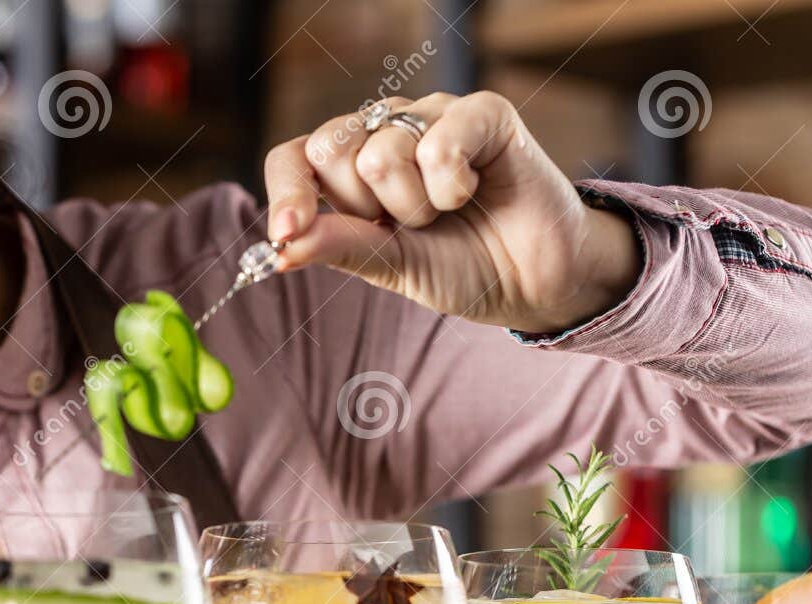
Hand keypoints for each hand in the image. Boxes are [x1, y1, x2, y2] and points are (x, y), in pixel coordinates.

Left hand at [264, 92, 642, 333]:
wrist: (533, 281)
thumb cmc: (462, 267)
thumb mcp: (390, 267)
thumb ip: (338, 247)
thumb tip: (278, 249)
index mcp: (352, 172)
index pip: (293, 159)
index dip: (285, 193)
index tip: (286, 233)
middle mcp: (386, 134)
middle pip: (330, 150)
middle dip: (365, 208)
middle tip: (409, 225)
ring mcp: (431, 118)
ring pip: (381, 152)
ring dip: (415, 205)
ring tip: (448, 212)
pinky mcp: (482, 113)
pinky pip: (439, 142)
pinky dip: (452, 185)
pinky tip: (474, 191)